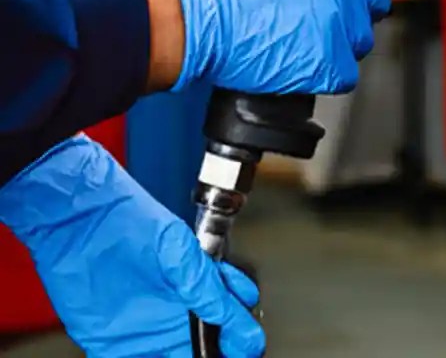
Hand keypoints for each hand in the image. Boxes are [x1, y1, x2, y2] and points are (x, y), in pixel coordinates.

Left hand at [0, 136, 264, 357]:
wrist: (77, 221)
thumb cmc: (129, 220)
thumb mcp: (176, 247)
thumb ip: (202, 281)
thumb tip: (227, 310)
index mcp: (195, 284)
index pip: (228, 314)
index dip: (240, 332)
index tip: (248, 344)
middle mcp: (173, 308)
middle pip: (206, 341)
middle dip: (221, 348)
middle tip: (230, 353)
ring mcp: (143, 327)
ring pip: (175, 354)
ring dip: (191, 356)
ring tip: (202, 357)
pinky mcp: (109, 340)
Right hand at [148, 0, 416, 93]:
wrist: (188, 12)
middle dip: (354, 1)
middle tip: (315, 2)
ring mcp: (342, 26)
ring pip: (362, 37)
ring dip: (337, 36)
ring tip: (295, 29)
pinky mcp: (330, 65)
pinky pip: (344, 72)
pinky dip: (323, 69)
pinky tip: (295, 55)